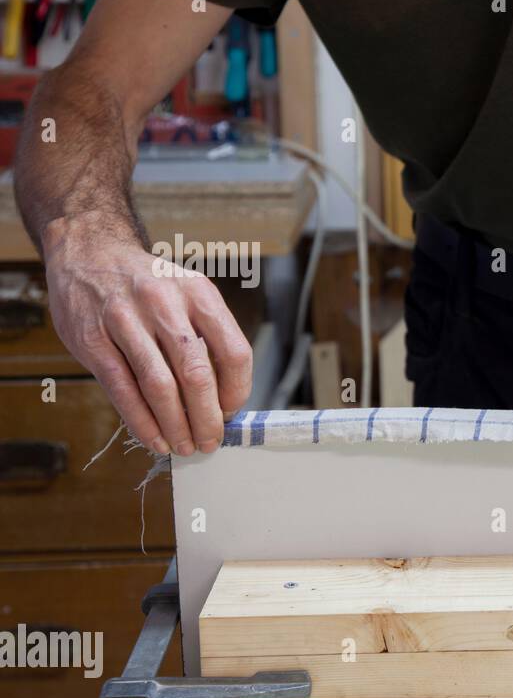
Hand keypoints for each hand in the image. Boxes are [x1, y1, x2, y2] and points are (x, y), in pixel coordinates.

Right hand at [42, 214, 252, 455]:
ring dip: (175, 425)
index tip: (231, 412)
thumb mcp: (188, 293)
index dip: (237, 391)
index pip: (234, 352)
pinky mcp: (93, 339)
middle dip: (207, 418)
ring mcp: (125, 320)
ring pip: (159, 386)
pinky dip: (141, 421)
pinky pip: (123, 389)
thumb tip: (224, 400)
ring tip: (184, 446)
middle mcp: (164, 303)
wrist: (89, 251)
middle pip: (197, 374)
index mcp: (199, 294)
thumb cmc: (149, 285)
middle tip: (210, 442)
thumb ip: (207, 337)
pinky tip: (153, 438)